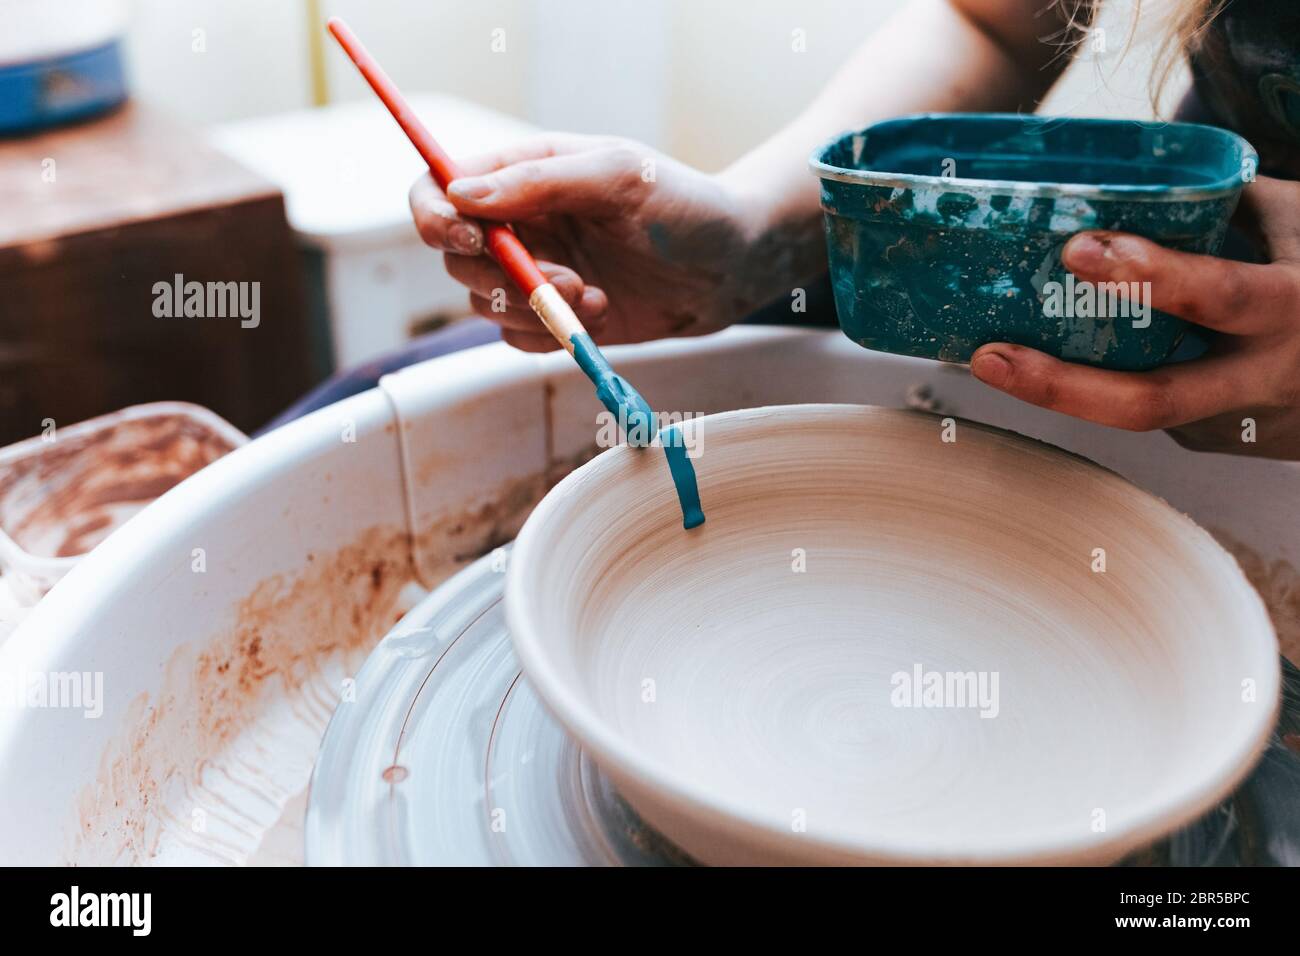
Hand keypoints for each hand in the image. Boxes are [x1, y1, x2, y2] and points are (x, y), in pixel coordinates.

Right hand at [410, 133, 762, 351]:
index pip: (439, 187)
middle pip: (454, 256)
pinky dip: (552, 334)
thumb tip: (461, 193)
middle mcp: (520, 223)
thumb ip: (539, 181)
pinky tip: (603, 315)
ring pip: (483, 303)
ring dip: (536, 308)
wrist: (732, 268)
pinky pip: (517, 338)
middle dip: (502, 277)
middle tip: (566, 280)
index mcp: (524, 174)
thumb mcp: (618, 177)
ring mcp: (535, 272)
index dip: (435, 215)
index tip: (471, 237)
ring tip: (595, 297)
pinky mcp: (555, 317)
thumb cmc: (683, 207)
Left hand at [970, 176, 1299, 458]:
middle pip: (1150, 403)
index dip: (1148, 276)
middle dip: (1061, 385)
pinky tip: (1056, 356)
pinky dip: (1101, 380)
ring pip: (1134, 413)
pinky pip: (1150, 406)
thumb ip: (1227, 201)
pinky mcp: (1215, 440)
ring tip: (995, 359)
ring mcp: (1236, 423)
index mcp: (1293, 309)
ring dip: (1060, 390)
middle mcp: (1263, 379)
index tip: (1079, 249)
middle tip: (990, 356)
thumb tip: (1131, 174)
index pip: (1217, 297)